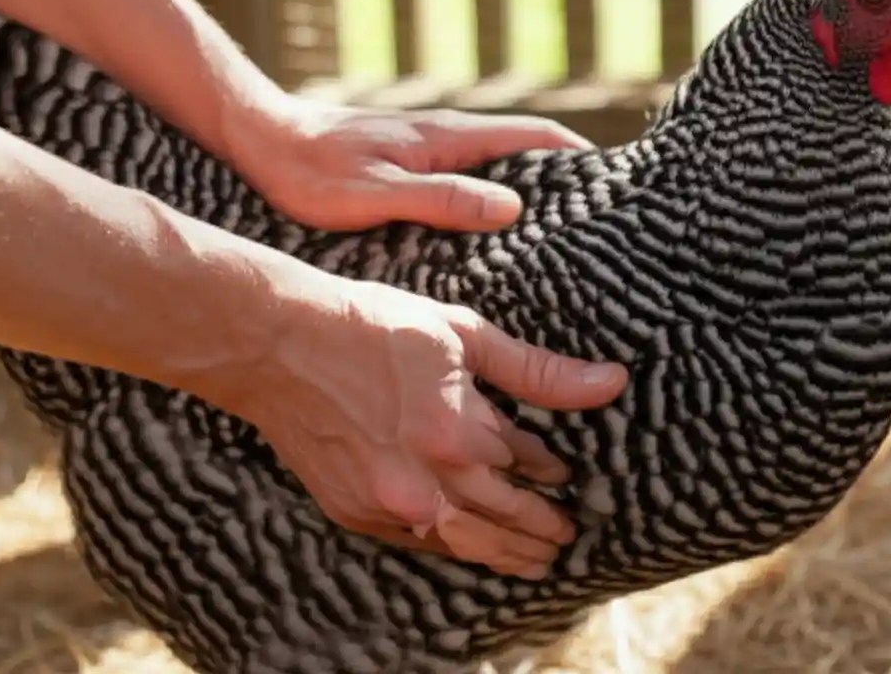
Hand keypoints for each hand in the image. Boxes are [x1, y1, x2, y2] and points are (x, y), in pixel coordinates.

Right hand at [218, 277, 627, 578]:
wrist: (278, 345)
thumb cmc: (370, 326)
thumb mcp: (463, 333)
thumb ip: (539, 371)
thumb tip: (612, 383)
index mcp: (460, 432)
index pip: (525, 462)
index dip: (549, 470)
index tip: (564, 475)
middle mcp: (428, 479)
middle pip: (504, 515)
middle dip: (541, 528)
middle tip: (565, 537)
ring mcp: (389, 502)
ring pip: (466, 543)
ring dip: (505, 555)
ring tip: (534, 564)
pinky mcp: (355, 512)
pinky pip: (418, 543)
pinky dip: (451, 548)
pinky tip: (468, 549)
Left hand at [226, 96, 593, 231]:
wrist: (262, 142)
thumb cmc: (313, 170)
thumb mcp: (378, 192)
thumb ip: (443, 198)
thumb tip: (514, 207)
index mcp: (450, 139)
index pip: (536, 139)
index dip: (581, 158)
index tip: (617, 188)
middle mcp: (448, 141)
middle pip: (525, 157)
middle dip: (564, 185)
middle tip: (598, 232)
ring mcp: (431, 156)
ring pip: (497, 175)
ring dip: (529, 200)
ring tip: (558, 246)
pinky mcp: (412, 172)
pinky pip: (468, 188)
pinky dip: (492, 208)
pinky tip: (492, 246)